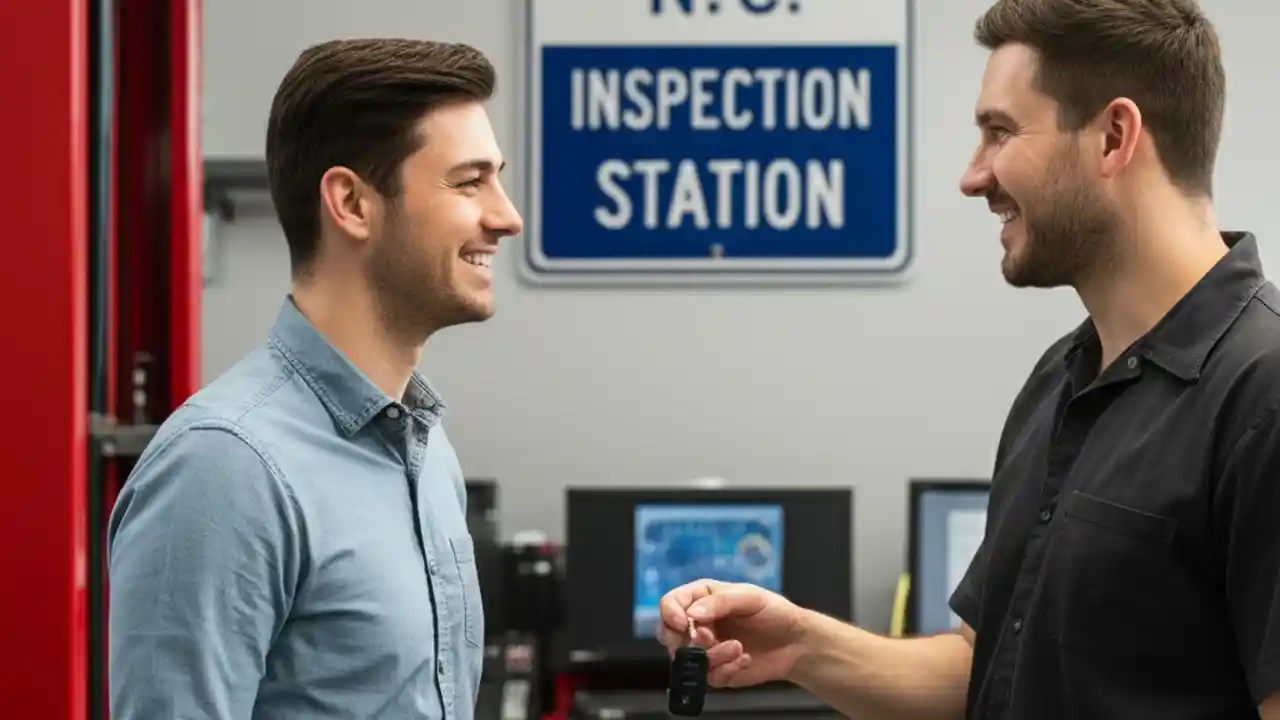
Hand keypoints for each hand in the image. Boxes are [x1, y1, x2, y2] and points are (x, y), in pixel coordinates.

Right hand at [656, 579, 808, 688]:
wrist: (796, 643)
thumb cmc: (775, 612)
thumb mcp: (749, 597)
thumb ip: (719, 603)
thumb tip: (691, 614)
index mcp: (703, 598)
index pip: (670, 603)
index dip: (670, 614)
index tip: (683, 624)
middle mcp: (699, 623)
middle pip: (668, 633)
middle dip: (685, 640)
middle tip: (709, 639)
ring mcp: (706, 649)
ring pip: (686, 659)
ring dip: (711, 656)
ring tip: (737, 649)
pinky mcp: (717, 670)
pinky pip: (708, 676)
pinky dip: (726, 668)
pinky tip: (744, 659)